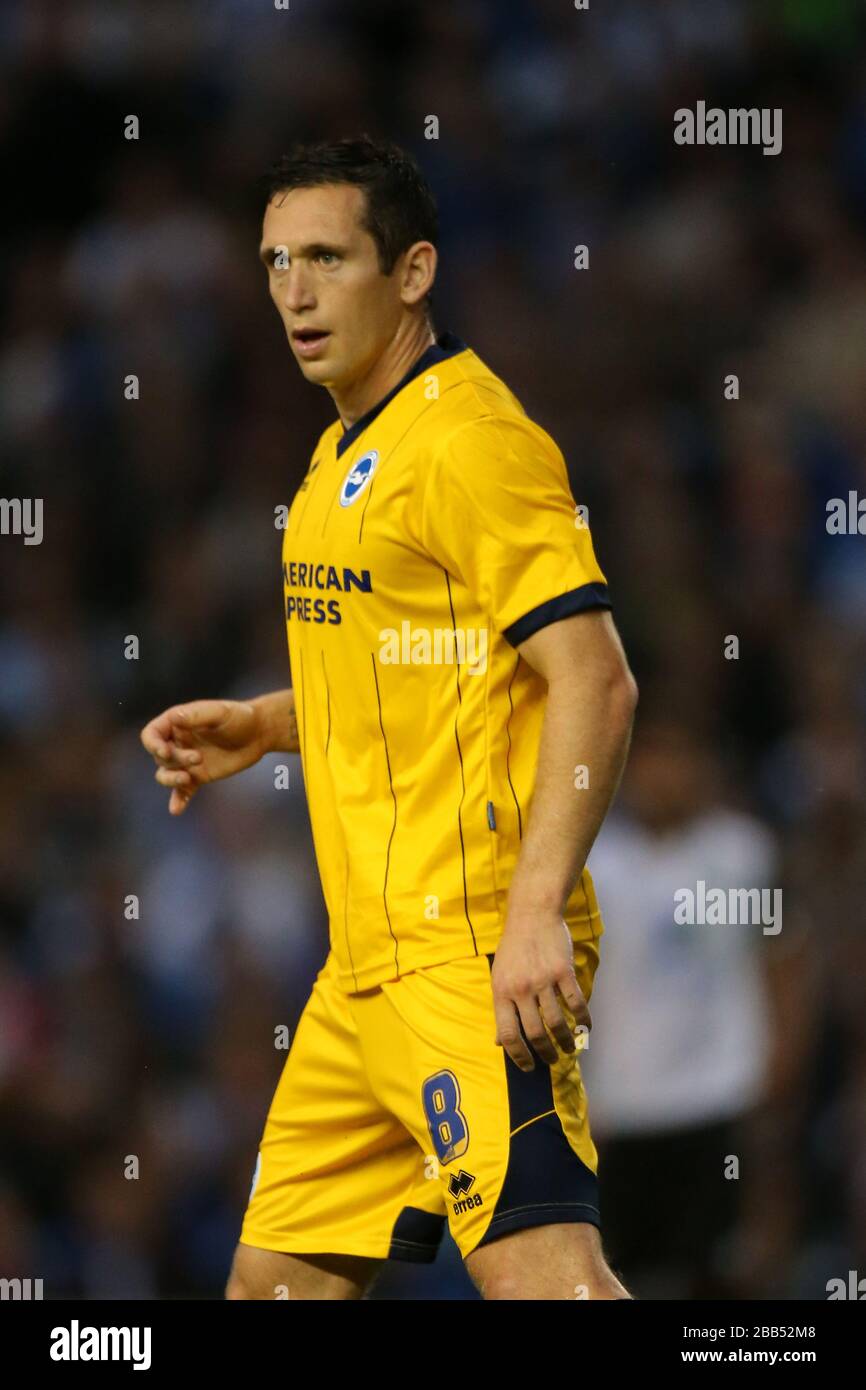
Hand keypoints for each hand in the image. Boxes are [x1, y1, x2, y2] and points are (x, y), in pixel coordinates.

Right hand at [140, 699, 266, 814]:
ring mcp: (186, 761)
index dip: (153, 744)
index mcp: (176, 723)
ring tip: (188, 779)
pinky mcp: (198, 777)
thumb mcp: (219, 712)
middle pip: (160, 757)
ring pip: (165, 775)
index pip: (151, 734)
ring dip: (171, 780)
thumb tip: (174, 718)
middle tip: (198, 757)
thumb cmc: (239, 717)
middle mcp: (177, 742)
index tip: (165, 751)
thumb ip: (196, 715)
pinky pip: (182, 791)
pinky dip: (178, 800)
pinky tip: (176, 810)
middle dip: (175, 760)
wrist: (259, 733)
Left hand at [491, 914, 590, 1070]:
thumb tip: (499, 1041)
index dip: (518, 1056)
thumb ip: (501, 1008)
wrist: (532, 914)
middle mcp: (521, 989)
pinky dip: (583, 1020)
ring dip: (565, 1041)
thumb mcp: (499, 976)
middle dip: (545, 1053)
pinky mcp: (563, 972)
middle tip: (551, 1060)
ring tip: (568, 1048)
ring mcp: (543, 980)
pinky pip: (575, 1003)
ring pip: (557, 1022)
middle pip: (535, 1032)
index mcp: (501, 991)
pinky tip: (585, 1028)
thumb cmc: (513, 947)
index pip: (508, 1034)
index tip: (528, 1066)